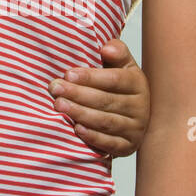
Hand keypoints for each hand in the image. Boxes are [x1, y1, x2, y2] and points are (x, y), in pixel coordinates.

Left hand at [48, 38, 150, 156]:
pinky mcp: (128, 146)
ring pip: (106, 122)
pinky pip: (110, 143)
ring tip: (59, 105)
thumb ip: (115, 51)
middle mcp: (140, 107)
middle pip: (107, 101)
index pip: (114, 79)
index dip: (90, 77)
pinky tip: (76, 129)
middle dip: (78, 94)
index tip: (68, 74)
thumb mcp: (120, 63)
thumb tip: (106, 49)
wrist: (130, 114)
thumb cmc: (117, 83)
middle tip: (55, 89)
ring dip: (81, 113)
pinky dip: (93, 137)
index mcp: (137, 83)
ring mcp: (136, 129)